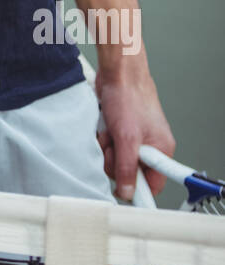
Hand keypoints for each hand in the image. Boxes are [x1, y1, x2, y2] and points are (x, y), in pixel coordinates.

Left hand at [96, 65, 176, 200]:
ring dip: (107, 147)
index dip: (137, 188)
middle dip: (115, 161)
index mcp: (160, 150)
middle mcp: (149, 146)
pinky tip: (104, 126)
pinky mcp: (120, 131)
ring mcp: (133, 138)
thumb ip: (127, 167)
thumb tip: (127, 192)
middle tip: (114, 145)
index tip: (122, 189)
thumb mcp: (127, 138)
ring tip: (109, 131)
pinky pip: (108, 146)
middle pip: (128, 172)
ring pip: (115, 159)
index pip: (153, 184)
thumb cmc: (129, 97)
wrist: (117, 73)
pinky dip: (103, 138)